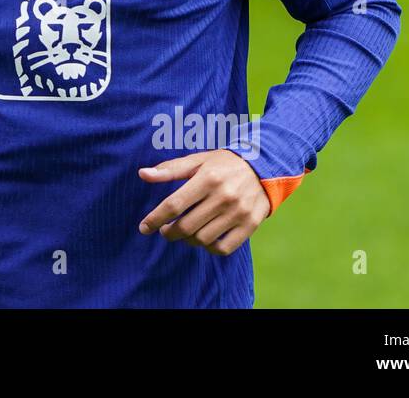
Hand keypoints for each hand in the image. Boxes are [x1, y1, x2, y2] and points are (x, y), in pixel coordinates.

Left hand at [137, 149, 270, 255]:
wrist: (265, 167)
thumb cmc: (224, 164)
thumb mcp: (197, 160)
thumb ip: (170, 169)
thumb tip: (142, 174)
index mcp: (208, 178)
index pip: (174, 204)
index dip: (155, 218)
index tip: (143, 227)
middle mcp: (224, 196)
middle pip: (186, 226)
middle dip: (169, 232)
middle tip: (164, 230)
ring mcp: (238, 212)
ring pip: (203, 239)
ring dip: (187, 240)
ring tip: (184, 232)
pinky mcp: (250, 225)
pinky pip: (224, 248)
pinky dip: (209, 248)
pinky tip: (204, 239)